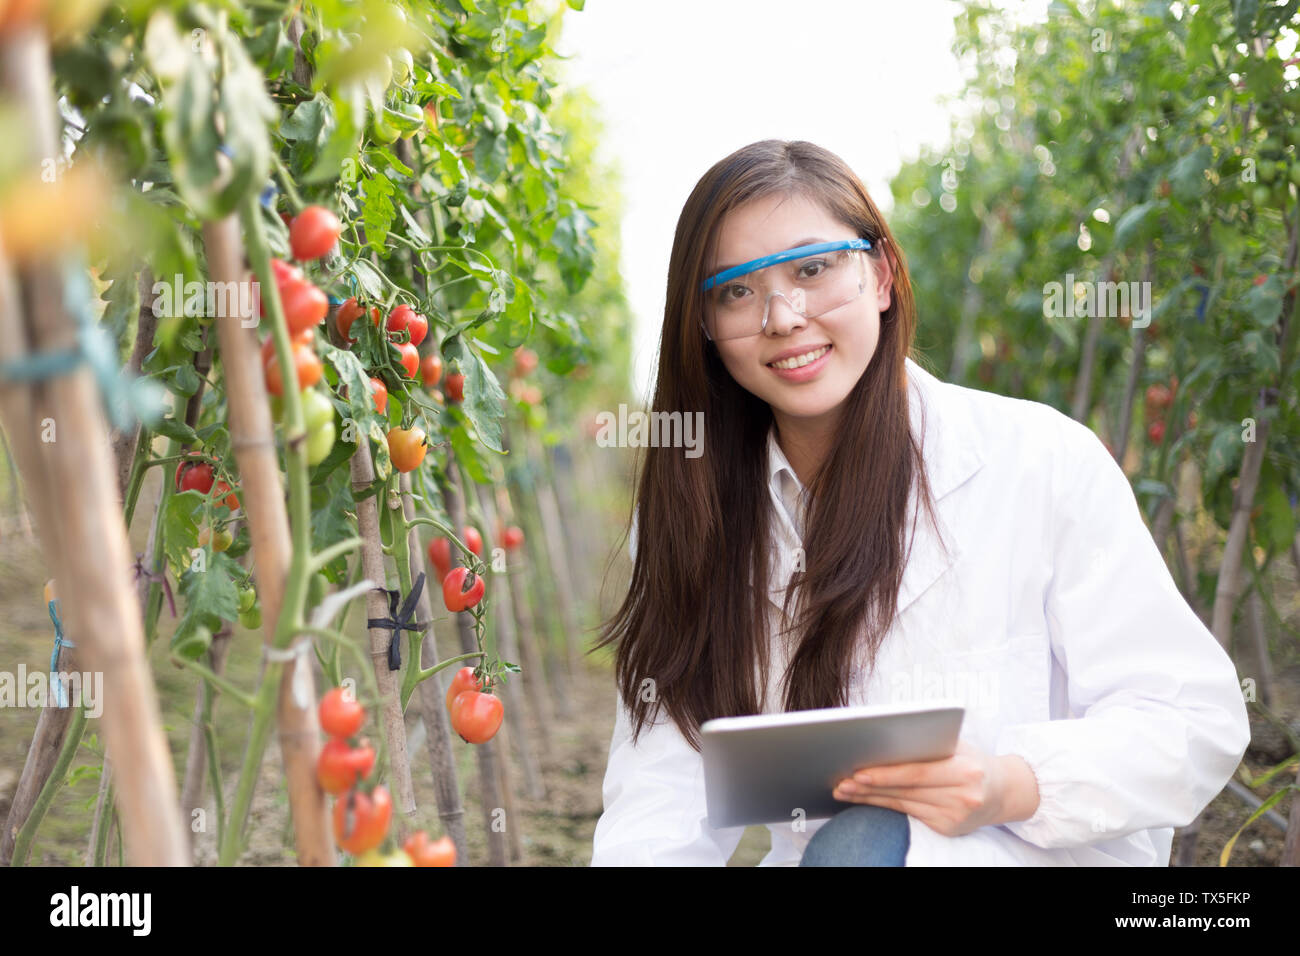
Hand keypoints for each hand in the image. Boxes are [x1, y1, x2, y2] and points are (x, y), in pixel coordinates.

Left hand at [831, 739, 1039, 837]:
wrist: (1004, 790)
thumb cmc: (971, 759)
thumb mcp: (956, 745)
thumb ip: (926, 745)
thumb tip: (879, 742)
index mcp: (966, 769)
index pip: (917, 772)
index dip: (886, 773)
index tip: (857, 771)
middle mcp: (964, 796)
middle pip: (906, 791)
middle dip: (870, 787)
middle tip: (841, 782)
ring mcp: (956, 817)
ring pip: (903, 804)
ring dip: (870, 799)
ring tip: (844, 790)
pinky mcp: (949, 829)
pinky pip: (909, 815)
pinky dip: (884, 806)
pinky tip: (864, 800)